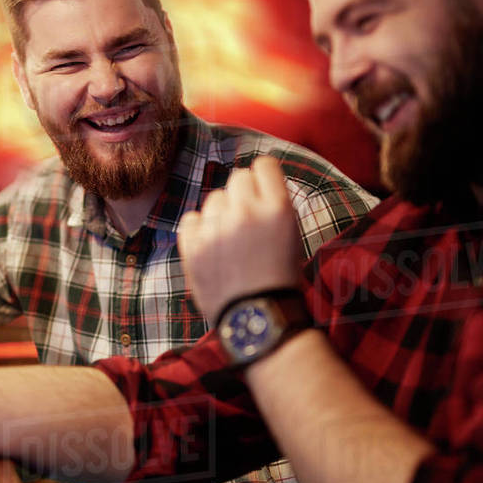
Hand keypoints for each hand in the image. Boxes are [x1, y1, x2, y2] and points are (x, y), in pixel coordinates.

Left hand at [177, 157, 301, 325]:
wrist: (258, 317)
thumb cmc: (279, 277)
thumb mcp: (291, 233)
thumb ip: (273, 203)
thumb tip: (254, 180)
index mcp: (278, 208)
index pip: (264, 165)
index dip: (263, 177)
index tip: (262, 188)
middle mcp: (246, 212)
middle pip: (238, 178)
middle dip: (243, 194)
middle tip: (247, 220)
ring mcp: (217, 229)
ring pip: (214, 198)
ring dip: (221, 213)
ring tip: (231, 241)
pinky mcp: (193, 245)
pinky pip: (191, 218)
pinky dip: (199, 230)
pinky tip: (212, 247)